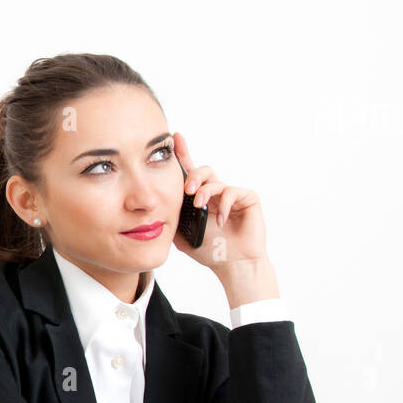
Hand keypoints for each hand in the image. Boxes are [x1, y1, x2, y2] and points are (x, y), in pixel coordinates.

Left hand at [169, 131, 268, 269]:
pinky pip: (234, 191)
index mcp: (200, 199)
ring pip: (216, 180)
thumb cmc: (210, 251)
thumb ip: (171, 219)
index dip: (183, 154)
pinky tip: (220, 220)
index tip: (174, 137)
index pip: (190, 173)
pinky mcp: (248, 199)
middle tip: (186, 189)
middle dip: (193, 176)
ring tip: (199, 204)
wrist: (232, 265)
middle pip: (203, 171)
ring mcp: (232, 195)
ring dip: (205, 190)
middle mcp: (216, 194)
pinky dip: (224, 204)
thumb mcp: (182, 235)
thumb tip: (154, 210)